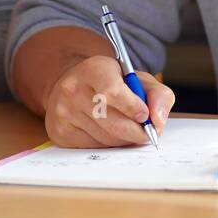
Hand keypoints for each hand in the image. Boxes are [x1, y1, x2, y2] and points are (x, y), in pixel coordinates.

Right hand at [43, 55, 174, 147]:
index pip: (113, 92)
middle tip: (148, 132)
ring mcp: (63, 112)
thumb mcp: (136, 78)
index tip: (146, 116)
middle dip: (137, 132)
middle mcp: (73, 89)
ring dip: (124, 140)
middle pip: (113, 123)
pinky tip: (109, 133)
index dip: (133, 108)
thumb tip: (158, 120)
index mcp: (93, 69)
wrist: (71, 84)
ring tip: (128, 129)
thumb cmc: (108, 82)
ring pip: (106, 139)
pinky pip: (94, 148)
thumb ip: (157, 94)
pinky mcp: (60, 132)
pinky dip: (109, 145)